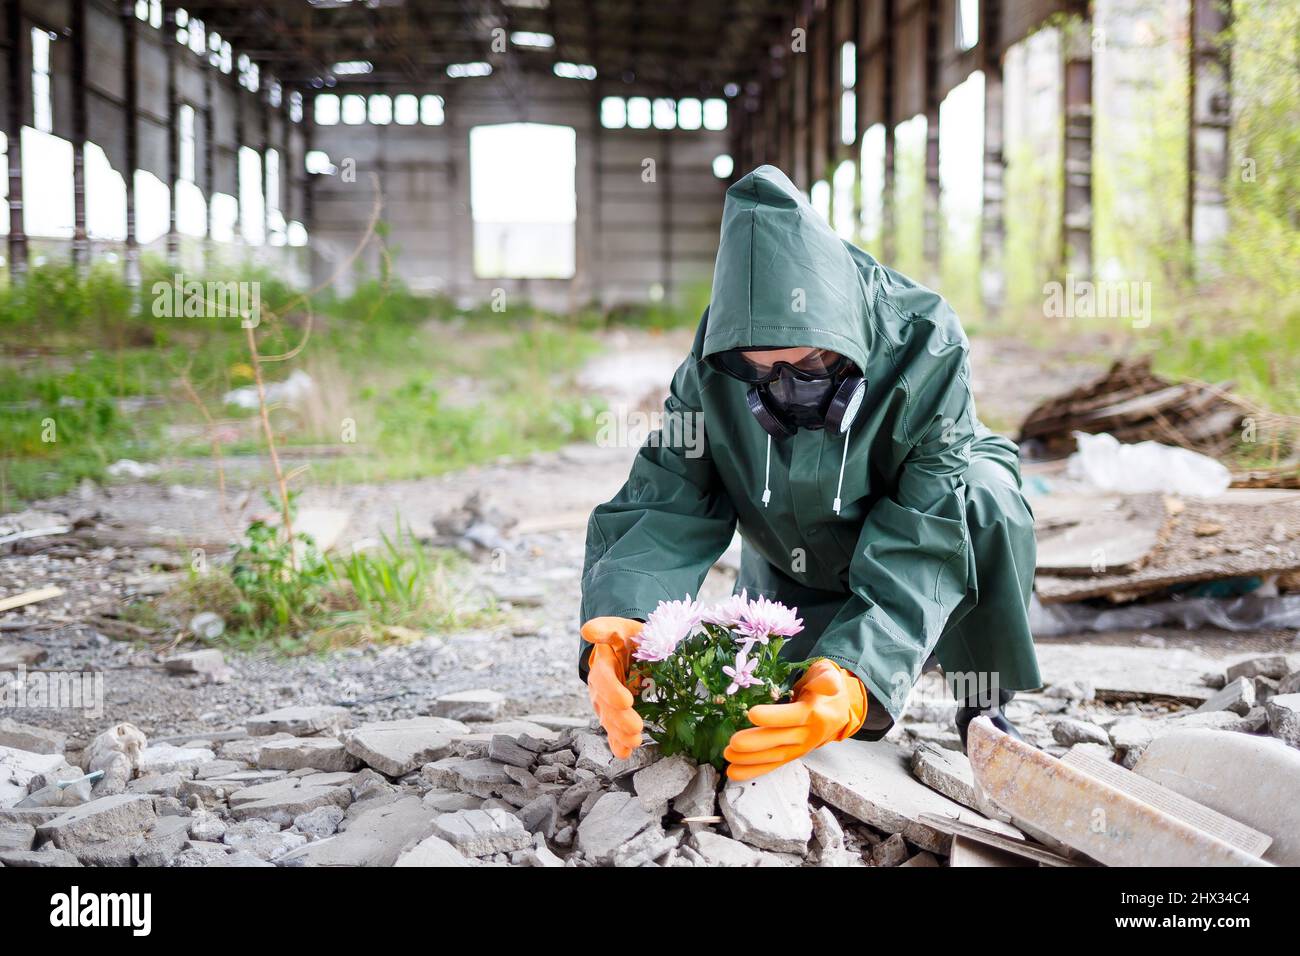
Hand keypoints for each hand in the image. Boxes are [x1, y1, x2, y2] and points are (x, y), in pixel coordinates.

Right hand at [580, 616, 644, 758]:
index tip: (626, 700)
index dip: (612, 688)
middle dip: (619, 717)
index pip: (603, 676)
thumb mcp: (622, 627)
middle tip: (636, 727)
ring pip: (608, 718)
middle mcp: (599, 683)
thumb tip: (587, 631)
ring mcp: (604, 699)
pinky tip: (625, 753)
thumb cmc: (628, 638)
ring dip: (619, 732)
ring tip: (635, 741)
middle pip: (605, 702)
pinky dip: (618, 743)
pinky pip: (612, 730)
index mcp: (603, 661)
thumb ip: (606, 628)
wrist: (627, 649)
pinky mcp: (611, 712)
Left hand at [723, 659, 866, 781]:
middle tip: (734, 742)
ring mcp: (799, 748)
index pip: (793, 716)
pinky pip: (773, 764)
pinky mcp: (792, 755)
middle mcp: (807, 734)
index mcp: (814, 713)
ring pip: (774, 756)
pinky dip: (753, 770)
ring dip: (750, 759)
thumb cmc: (826, 688)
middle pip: (780, 740)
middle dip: (756, 743)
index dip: (773, 717)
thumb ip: (827, 680)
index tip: (752, 714)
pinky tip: (734, 772)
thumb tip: (829, 685)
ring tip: (728, 755)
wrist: (840, 710)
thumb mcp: (829, 675)